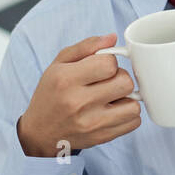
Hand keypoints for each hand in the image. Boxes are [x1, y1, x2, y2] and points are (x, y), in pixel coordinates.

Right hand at [17, 33, 140, 158]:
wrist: (39, 133)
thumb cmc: (51, 94)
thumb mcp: (59, 64)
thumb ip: (86, 47)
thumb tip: (113, 37)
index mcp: (66, 79)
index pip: (109, 63)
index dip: (109, 62)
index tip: (101, 67)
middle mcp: (78, 102)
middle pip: (125, 82)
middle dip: (120, 78)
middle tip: (108, 82)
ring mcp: (91, 123)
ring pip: (134, 105)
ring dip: (127, 98)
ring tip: (112, 98)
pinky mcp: (101, 137)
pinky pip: (133, 123)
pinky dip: (128, 115)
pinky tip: (113, 111)